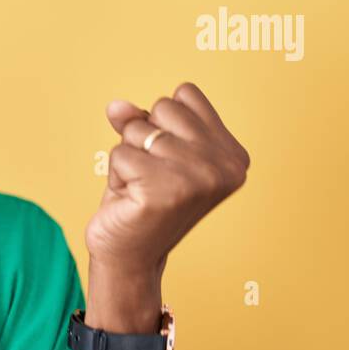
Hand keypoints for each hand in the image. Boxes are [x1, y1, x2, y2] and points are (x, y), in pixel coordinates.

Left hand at [87, 82, 249, 278]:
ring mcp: (198, 179)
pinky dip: (115, 174)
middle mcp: (225, 165)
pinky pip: (119, 154)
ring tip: (140, 188)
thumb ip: (139, 120)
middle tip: (150, 176)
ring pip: (138, 129)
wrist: (130, 255)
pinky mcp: (165, 192)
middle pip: (163, 107)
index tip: (168, 160)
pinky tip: (130, 199)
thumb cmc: (140, 198)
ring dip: (128, 157)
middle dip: (143, 137)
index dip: (163, 122)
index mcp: (233, 153)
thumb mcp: (146, 149)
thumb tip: (116, 106)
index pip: (185, 94)